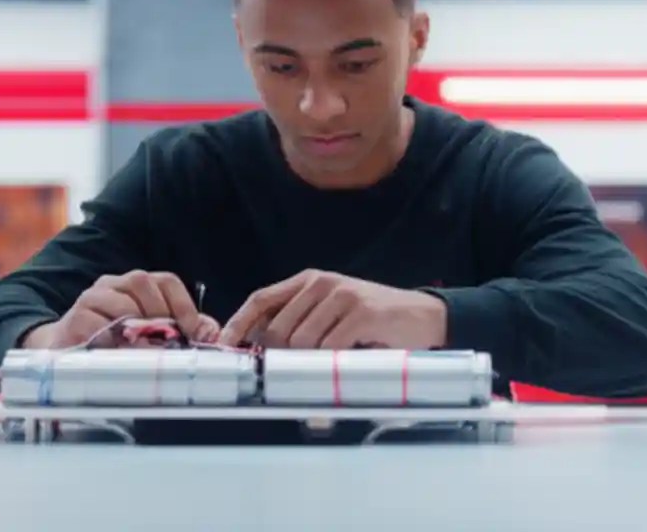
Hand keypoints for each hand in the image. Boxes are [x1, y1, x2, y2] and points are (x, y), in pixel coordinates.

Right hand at [21, 270, 219, 348]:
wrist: (65, 351)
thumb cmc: (113, 341)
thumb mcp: (148, 333)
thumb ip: (180, 329)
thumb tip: (209, 332)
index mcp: (133, 285)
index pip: (165, 281)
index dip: (184, 305)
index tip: (194, 331)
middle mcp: (112, 284)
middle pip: (142, 283)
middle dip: (161, 313)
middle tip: (169, 341)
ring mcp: (91, 299)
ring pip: (122, 301)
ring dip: (140, 327)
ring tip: (149, 349)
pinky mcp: (75, 319)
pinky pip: (98, 324)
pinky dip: (115, 340)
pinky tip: (122, 352)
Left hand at [218, 269, 446, 349]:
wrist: (422, 315)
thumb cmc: (373, 319)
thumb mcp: (332, 310)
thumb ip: (299, 319)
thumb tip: (259, 344)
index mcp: (310, 280)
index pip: (262, 298)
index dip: (239, 322)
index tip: (224, 344)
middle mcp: (323, 283)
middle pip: (278, 327)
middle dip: (281, 354)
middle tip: (299, 367)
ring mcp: (342, 296)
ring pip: (301, 341)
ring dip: (311, 360)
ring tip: (333, 359)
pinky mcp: (361, 313)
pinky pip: (328, 347)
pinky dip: (332, 361)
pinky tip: (347, 356)